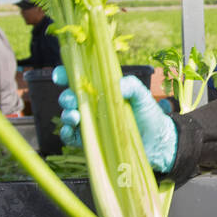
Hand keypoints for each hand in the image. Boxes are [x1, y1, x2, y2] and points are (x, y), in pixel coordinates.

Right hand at [53, 66, 178, 172]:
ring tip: (75, 116)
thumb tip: (118, 85)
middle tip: (73, 100)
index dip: (65, 75)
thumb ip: (132, 86)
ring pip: (69, 116)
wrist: (156, 141)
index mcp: (101, 90)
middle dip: (66, 97)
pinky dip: (67, 133)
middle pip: (70, 97)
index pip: (78, 79)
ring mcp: (90, 123)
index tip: (59, 75)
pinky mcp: (91, 140)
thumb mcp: (142, 96)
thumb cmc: (149, 114)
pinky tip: (71, 130)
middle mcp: (93, 105)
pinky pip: (71, 137)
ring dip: (67, 115)